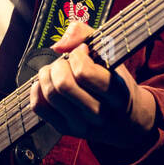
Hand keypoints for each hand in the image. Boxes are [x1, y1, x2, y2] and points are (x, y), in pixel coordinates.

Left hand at [29, 21, 157, 150]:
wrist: (127, 120)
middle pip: (63, 85)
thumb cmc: (116, 80)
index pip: (84, 73)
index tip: (83, 51)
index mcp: (117, 93)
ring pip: (51, 95)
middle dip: (59, 65)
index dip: (77, 55)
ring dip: (47, 75)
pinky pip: (39, 107)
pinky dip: (36, 89)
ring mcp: (82, 125)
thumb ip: (87, 35)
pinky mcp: (66, 129)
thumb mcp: (112, 55)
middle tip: (66, 61)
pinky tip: (46, 82)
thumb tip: (58, 45)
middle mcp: (100, 113)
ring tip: (55, 70)